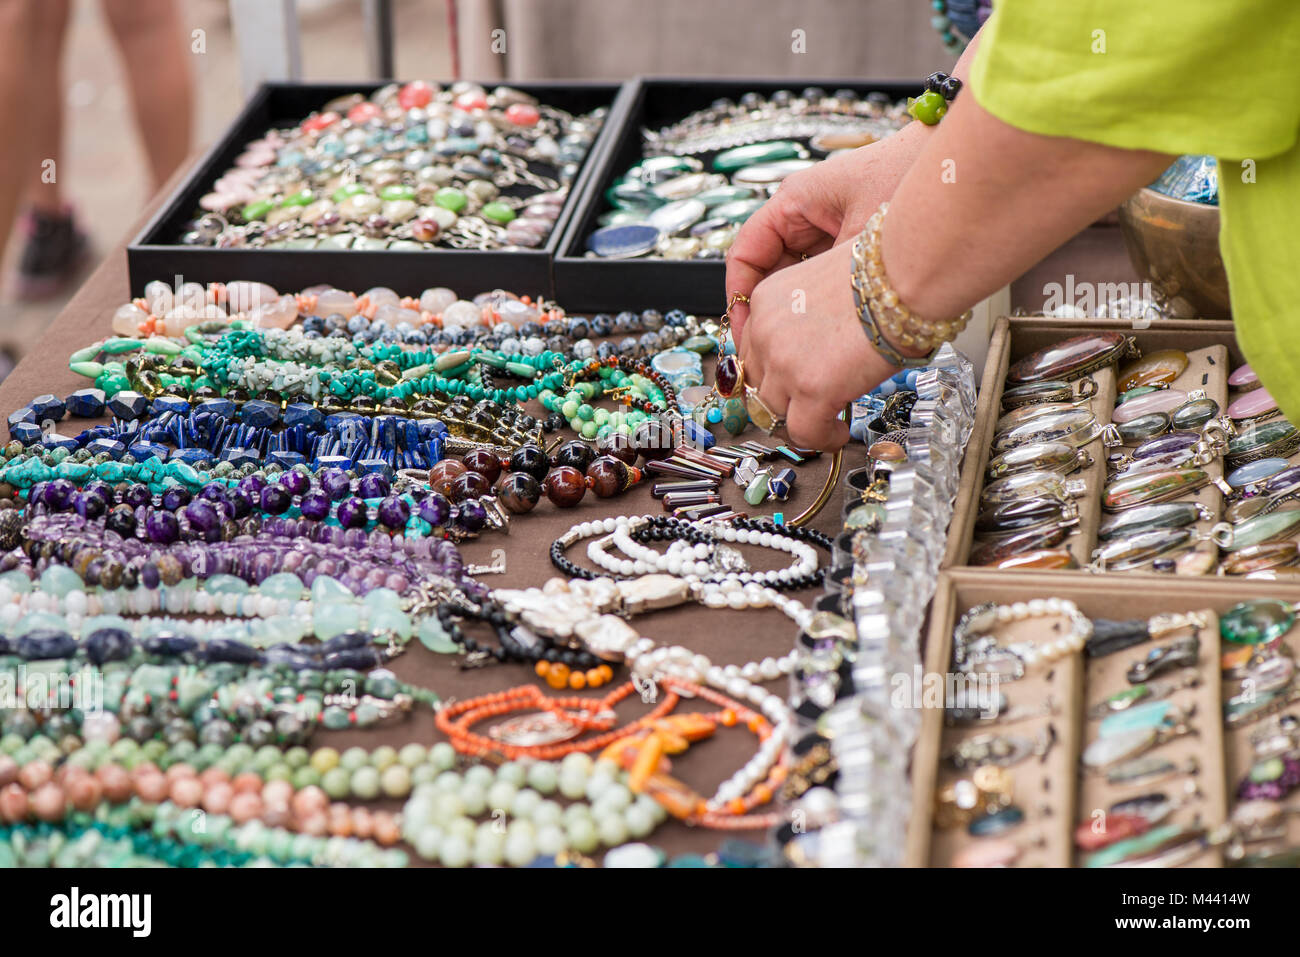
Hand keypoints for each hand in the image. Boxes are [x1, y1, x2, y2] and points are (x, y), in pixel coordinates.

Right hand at [724, 127, 924, 338]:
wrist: (957, 166)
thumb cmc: (909, 177)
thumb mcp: (858, 237)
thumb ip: (825, 279)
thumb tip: (802, 327)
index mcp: (793, 201)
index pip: (746, 254)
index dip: (739, 296)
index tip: (744, 330)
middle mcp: (804, 214)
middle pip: (767, 272)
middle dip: (765, 313)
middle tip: (770, 351)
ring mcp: (827, 228)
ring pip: (794, 281)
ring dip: (796, 314)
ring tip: (799, 346)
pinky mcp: (849, 242)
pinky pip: (821, 280)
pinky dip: (821, 307)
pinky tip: (829, 330)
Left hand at [737, 242, 899, 450]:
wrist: (902, 277)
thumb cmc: (881, 274)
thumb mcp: (825, 282)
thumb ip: (810, 314)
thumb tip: (820, 345)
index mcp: (765, 299)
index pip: (752, 351)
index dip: (773, 374)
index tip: (791, 385)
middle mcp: (765, 330)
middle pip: (757, 385)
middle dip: (781, 402)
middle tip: (805, 409)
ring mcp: (783, 361)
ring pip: (773, 413)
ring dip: (799, 423)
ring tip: (826, 424)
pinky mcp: (811, 388)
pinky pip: (803, 433)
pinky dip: (820, 440)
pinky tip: (839, 432)